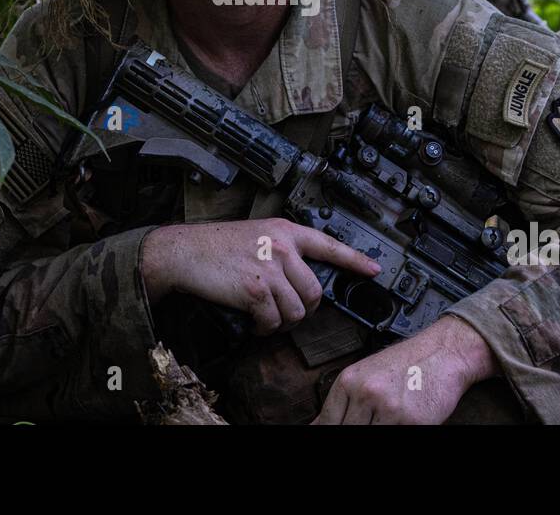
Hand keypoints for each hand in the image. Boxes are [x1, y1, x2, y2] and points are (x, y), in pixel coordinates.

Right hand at [140, 218, 380, 334]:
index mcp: (286, 231)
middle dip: (303, 309)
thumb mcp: (257, 234)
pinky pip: (273, 321)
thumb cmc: (217, 246)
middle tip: (285, 310)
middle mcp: (283, 247)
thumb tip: (301, 275)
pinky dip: (264, 328)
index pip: (330, 245)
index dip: (355, 260)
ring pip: (297, 310)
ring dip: (282, 321)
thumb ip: (282, 249)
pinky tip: (253, 321)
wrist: (185, 252)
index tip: (374, 270)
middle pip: (315, 291)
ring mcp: (270, 268)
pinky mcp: (256, 290)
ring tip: (266, 317)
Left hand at [312, 315, 495, 423]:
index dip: (329, 431)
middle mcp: (366, 393)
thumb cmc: (406, 363)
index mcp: (349, 381)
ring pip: (367, 435)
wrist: (443, 352)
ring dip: (377, 431)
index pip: (327, 422)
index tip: (337, 430)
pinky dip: (396, 432)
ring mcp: (388, 408)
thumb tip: (316, 425)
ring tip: (386, 421)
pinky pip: (394, 437)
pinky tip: (400, 423)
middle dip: (353, 430)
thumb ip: (343, 400)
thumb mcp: (365, 374)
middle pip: (346, 431)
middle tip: (370, 422)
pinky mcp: (411, 421)